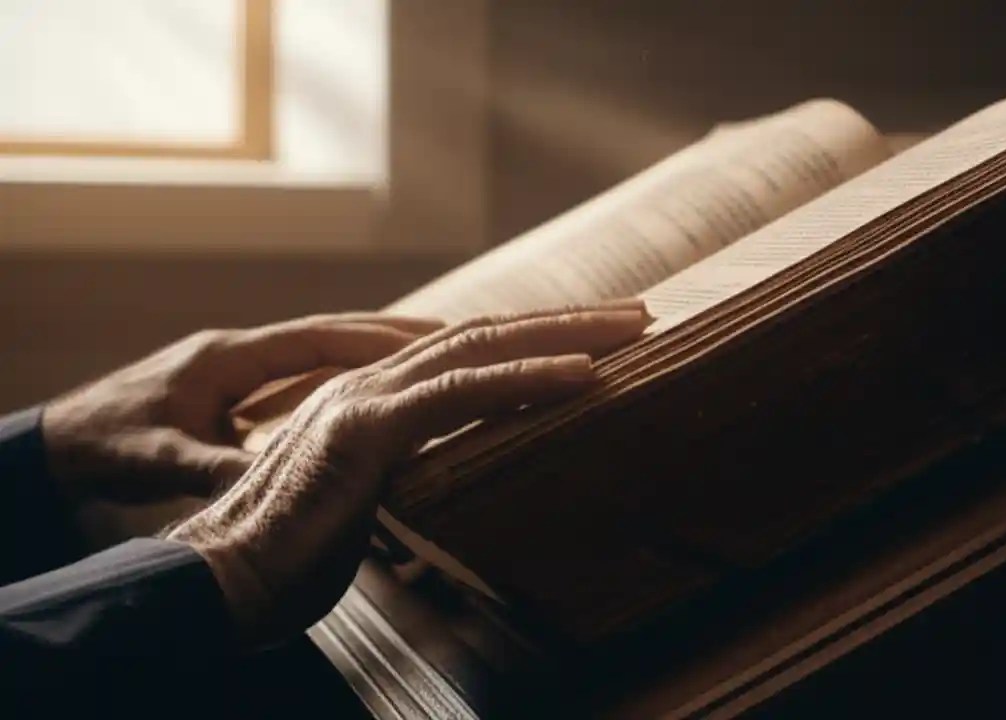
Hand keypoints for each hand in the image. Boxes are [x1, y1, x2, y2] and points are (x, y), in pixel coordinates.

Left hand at [42, 313, 443, 504]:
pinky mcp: (235, 392)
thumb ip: (215, 467)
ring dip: (372, 353)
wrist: (56, 446)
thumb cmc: (102, 444)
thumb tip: (272, 485)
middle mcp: (239, 354)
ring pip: (320, 354)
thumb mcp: (159, 458)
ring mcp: (238, 370)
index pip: (317, 339)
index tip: (428, 343)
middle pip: (330, 334)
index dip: (374, 340)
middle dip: (389, 334)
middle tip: (452, 335)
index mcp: (227, 357)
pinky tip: (375, 394)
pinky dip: (343, 381)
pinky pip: (302, 379)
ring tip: (432, 357)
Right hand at [167, 300, 650, 645]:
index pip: (467, 353)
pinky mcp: (368, 432)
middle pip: (487, 333)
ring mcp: (365, 399)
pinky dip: (530, 381)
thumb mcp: (363, 505)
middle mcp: (369, 382)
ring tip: (634, 328)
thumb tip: (454, 486)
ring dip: (567, 334)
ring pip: (484, 347)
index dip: (533, 340)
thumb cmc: (286, 557)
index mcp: (369, 398)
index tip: (595, 340)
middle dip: (567, 320)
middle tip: (636, 314)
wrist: (218, 582)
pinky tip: (587, 376)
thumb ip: (406, 478)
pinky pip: (464, 394)